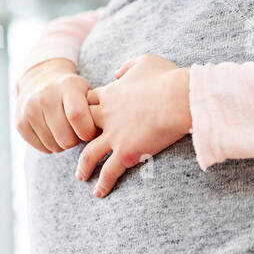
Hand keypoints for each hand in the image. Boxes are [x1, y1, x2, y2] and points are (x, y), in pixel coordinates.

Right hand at [14, 58, 98, 152]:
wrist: (40, 79)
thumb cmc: (73, 91)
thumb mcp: (87, 90)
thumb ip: (99, 107)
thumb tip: (112, 130)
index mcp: (67, 86)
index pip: (78, 117)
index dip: (89, 131)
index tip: (92, 131)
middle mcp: (45, 96)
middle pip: (67, 138)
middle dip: (77, 140)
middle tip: (79, 132)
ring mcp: (29, 109)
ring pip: (55, 146)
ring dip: (65, 144)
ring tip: (67, 130)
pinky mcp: (20, 123)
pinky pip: (42, 148)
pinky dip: (52, 146)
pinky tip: (54, 133)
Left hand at [76, 54, 191, 196]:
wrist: (180, 98)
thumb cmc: (167, 79)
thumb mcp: (145, 61)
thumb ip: (127, 66)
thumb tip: (117, 73)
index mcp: (110, 94)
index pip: (87, 103)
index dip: (84, 110)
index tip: (84, 118)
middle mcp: (106, 115)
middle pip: (80, 129)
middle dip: (75, 138)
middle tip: (73, 148)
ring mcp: (114, 135)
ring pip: (89, 154)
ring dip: (83, 167)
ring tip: (81, 176)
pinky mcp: (126, 152)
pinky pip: (109, 171)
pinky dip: (102, 183)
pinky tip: (99, 192)